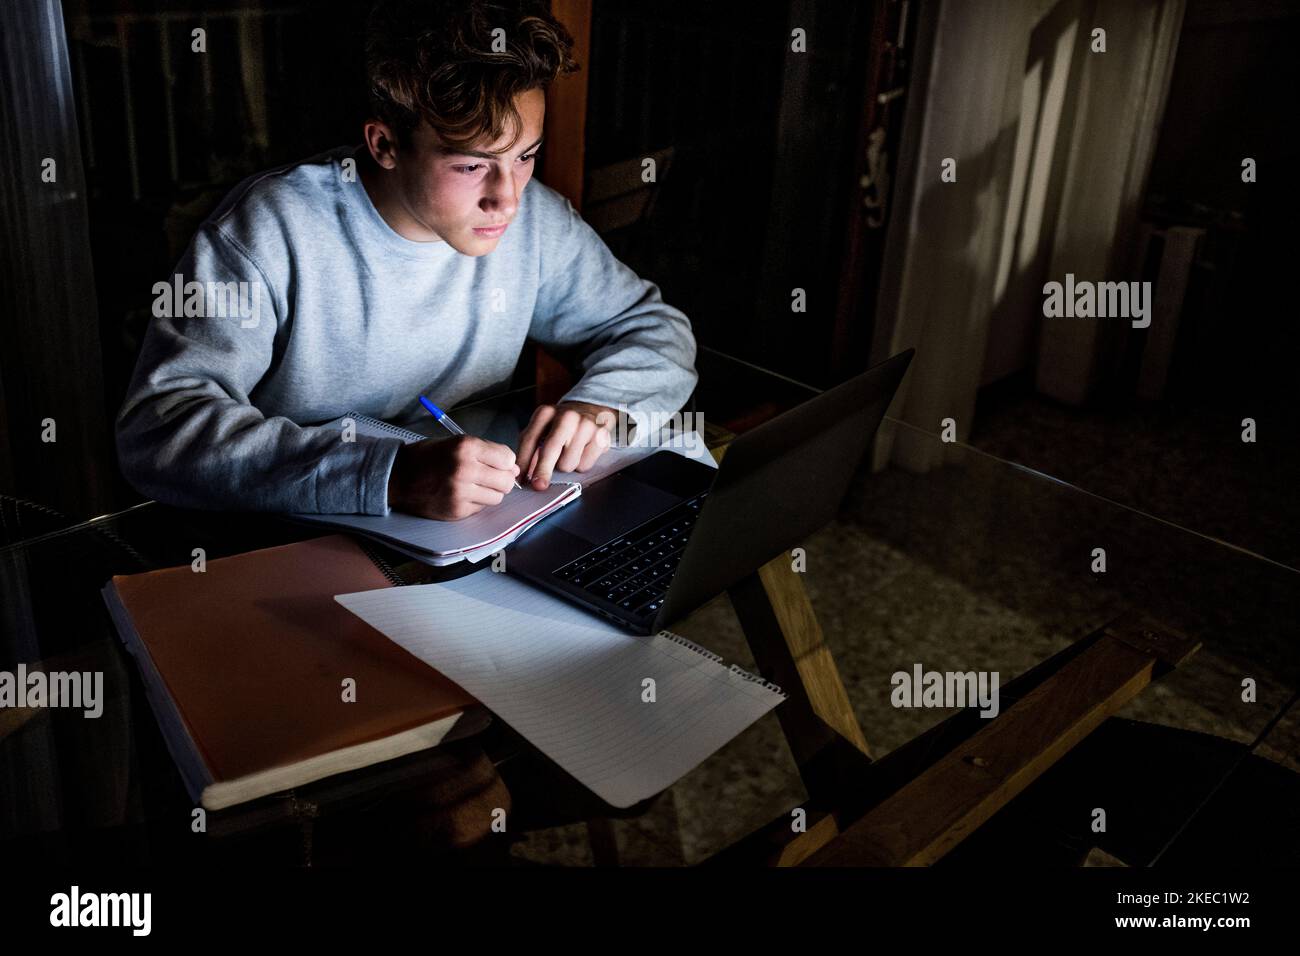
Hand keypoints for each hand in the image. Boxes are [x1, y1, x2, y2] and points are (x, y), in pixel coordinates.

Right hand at [386, 435, 519, 519]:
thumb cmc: (428, 457)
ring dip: (490, 492)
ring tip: (473, 485)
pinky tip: (462, 494)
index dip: (505, 462)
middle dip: (502, 479)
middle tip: (489, 477)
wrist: (397, 477)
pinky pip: (482, 508)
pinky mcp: (457, 509)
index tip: (497, 463)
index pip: (507, 458)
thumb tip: (514, 468)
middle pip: (506, 481)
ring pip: (497, 497)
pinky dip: (476, 502)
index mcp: (466, 447)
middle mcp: (465, 469)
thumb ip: (487, 453)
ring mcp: (461, 492)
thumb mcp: (455, 443)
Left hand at [516, 400, 617, 489]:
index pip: (530, 439)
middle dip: (543, 470)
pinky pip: (585, 465)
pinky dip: (581, 464)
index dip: (524, 462)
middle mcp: (566, 416)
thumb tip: (525, 475)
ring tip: (569, 454)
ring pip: (568, 463)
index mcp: (546, 413)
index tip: (521, 479)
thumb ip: (532, 449)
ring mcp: (585, 424)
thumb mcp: (543, 429)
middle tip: (539, 485)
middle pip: (551, 449)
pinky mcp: (601, 436)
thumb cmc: (562, 425)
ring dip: (565, 466)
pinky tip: (582, 452)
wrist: (591, 409)